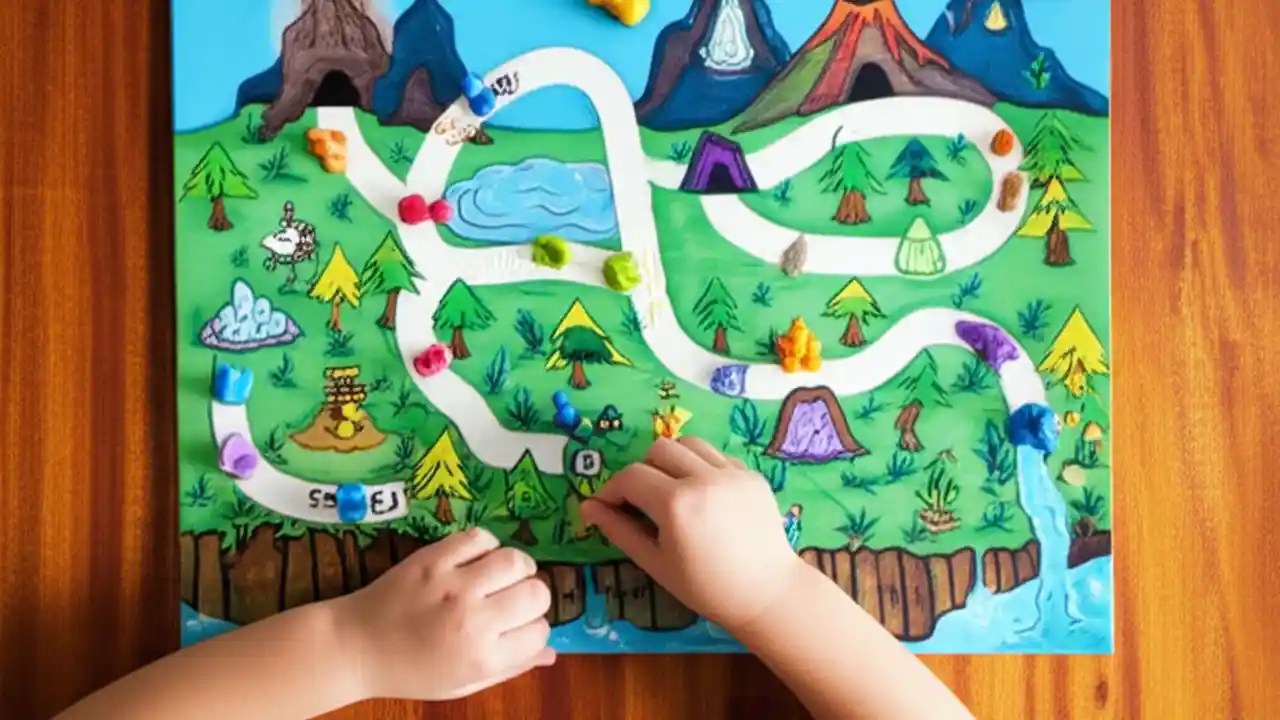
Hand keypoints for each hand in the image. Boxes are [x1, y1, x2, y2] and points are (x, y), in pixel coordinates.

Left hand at [331, 528, 555, 700]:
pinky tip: (477, 560)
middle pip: (537, 593)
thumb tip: (552, 652)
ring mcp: (453, 583)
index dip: (533, 629)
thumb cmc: (410, 671)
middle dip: (532, 599)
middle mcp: (473, 618)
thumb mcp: (463, 683)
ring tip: (500, 577)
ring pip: (516, 560)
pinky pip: (481, 537)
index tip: (517, 629)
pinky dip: (487, 545)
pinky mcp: (434, 557)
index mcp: (482, 656)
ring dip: (517, 568)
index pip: (540, 631)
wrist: (355, 646)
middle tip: (512, 602)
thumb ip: (511, 667)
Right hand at [581, 437, 803, 630]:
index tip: (607, 505)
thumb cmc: (705, 587)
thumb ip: (620, 530)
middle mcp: (704, 479)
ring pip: (689, 444)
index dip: (612, 489)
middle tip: (642, 500)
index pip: (631, 477)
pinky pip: (716, 456)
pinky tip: (703, 496)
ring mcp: (732, 473)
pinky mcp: (751, 474)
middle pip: (658, 449)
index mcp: (676, 504)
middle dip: (643, 470)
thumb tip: (588, 507)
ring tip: (673, 490)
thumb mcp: (655, 563)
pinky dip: (701, 467)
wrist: (766, 593)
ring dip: (672, 460)